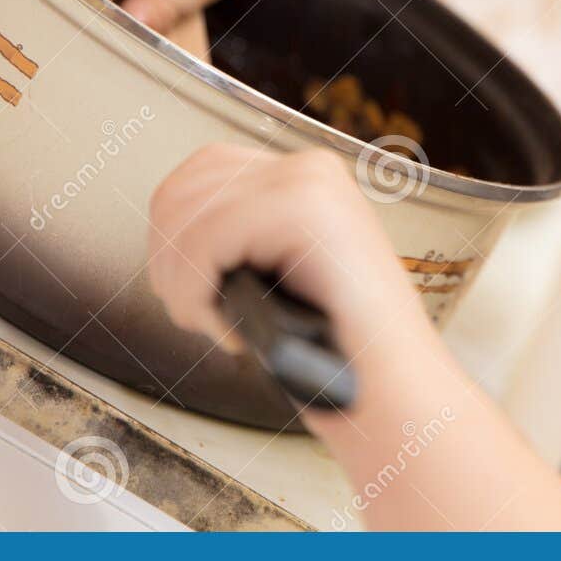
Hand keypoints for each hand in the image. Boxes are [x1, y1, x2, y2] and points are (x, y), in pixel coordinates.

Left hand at [146, 143, 434, 367]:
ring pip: (186, 215)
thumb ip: (237, 239)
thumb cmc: (332, 352)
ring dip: (182, 285)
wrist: (393, 393)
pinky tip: (229, 330)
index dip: (172, 236)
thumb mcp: (277, 275)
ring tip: (218, 325)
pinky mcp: (305, 210)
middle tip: (201, 315)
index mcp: (304, 176)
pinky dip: (195, 295)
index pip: (198, 172)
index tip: (190, 293)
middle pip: (181, 190)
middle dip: (169, 263)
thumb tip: (167, 232)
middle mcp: (309, 167)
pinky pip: (204, 241)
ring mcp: (310, 183)